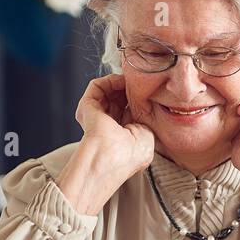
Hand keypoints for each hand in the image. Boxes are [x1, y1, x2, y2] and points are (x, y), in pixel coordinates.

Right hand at [57, 75, 154, 214]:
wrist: (108, 160)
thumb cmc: (130, 155)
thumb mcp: (148, 135)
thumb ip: (147, 118)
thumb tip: (148, 104)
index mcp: (124, 134)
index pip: (132, 110)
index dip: (142, 98)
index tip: (153, 90)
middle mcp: (109, 124)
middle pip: (121, 98)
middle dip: (133, 89)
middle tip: (143, 82)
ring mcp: (97, 116)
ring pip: (109, 91)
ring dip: (122, 82)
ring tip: (132, 80)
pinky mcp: (86, 107)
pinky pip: (97, 87)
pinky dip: (109, 80)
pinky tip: (120, 80)